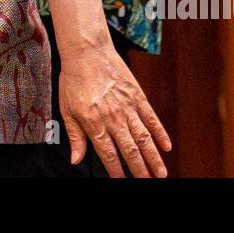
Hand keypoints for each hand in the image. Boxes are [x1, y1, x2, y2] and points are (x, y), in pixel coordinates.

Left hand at [58, 44, 170, 176]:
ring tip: (161, 173)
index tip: (122, 182)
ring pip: (144, 138)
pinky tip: (166, 146)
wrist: (87, 50)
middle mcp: (113, 117)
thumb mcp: (66, 109)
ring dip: (154, 157)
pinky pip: (151, 118)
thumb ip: (75, 137)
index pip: (108, 154)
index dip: (116, 171)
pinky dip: (160, 133)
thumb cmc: (74, 79)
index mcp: (94, 122)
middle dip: (140, 170)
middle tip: (149, 182)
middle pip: (130, 150)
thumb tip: (75, 160)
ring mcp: (127, 106)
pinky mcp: (137, 95)